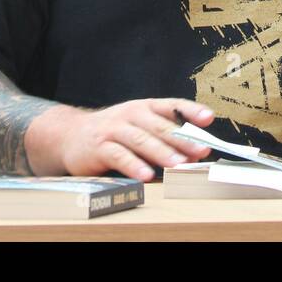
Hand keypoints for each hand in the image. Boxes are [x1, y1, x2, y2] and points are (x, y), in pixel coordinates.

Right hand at [52, 99, 215, 180]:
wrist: (71, 134)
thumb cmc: (115, 132)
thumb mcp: (140, 127)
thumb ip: (164, 138)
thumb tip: (195, 154)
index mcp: (145, 107)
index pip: (172, 106)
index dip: (191, 111)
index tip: (210, 118)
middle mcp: (131, 114)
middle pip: (160, 126)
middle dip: (182, 139)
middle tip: (200, 150)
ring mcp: (114, 129)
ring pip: (141, 140)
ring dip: (161, 153)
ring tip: (179, 165)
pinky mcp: (99, 147)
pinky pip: (119, 156)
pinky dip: (133, 166)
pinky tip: (146, 175)